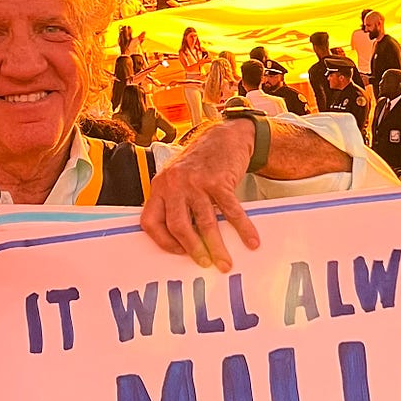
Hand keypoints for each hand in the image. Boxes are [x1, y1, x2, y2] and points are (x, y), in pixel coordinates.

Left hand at [141, 120, 260, 272]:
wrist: (224, 137)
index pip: (150, 221)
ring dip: (217, 247)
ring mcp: (197, 182)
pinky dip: (242, 229)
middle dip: (193, 250)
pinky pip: (231, 211)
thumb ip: (173, 203)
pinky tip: (250, 241)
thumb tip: (180, 241)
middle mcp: (175, 184)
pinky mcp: (219, 181)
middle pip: (178, 226)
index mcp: (160, 186)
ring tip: (225, 263)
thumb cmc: (200, 162)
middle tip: (204, 263)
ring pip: (205, 223)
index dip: (162, 241)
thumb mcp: (177, 178)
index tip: (178, 252)